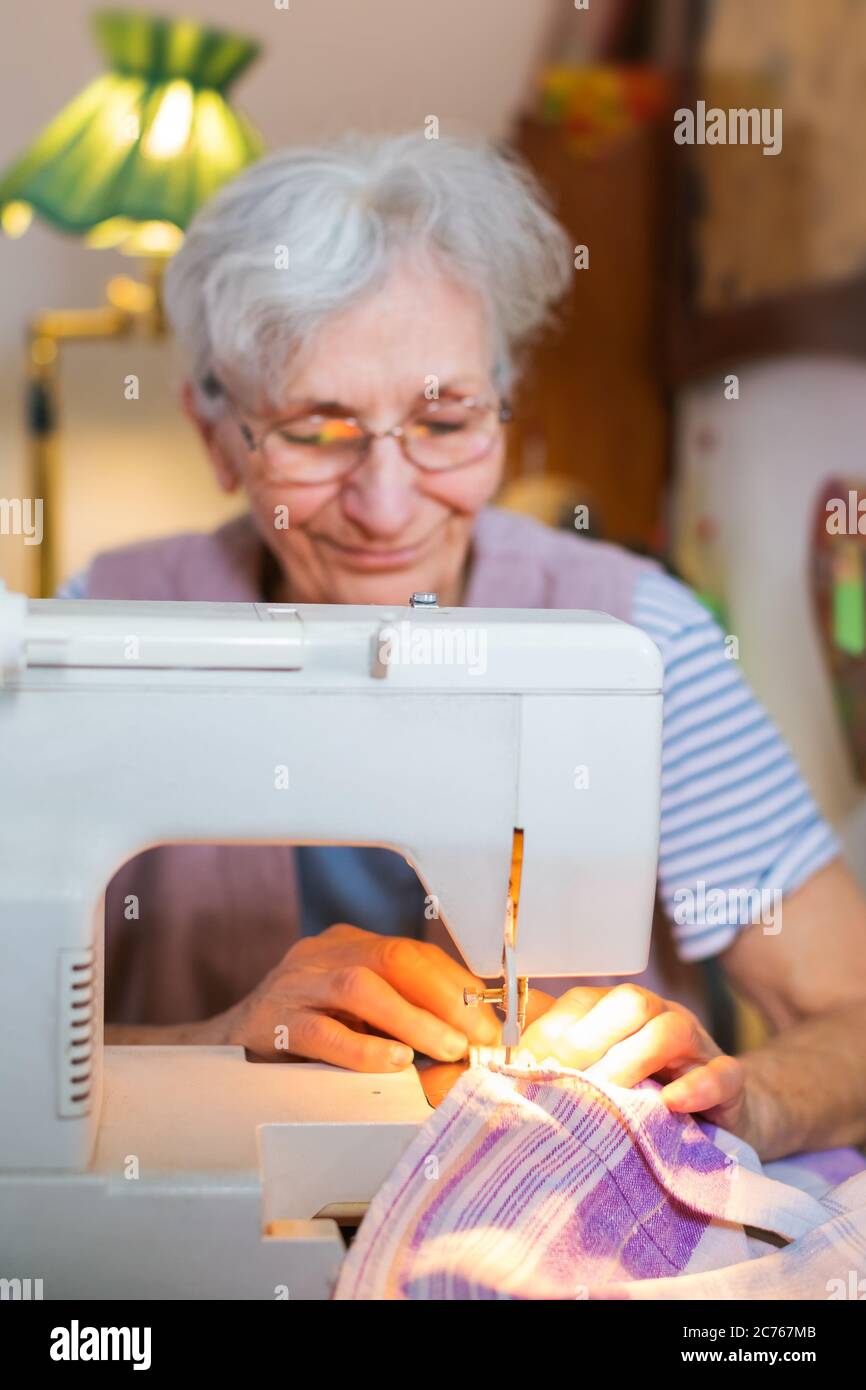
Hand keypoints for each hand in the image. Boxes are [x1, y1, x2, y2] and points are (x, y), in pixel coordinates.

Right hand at [214, 924, 500, 1071]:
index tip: (491, 1021)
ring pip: (360, 987)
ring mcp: (295, 985)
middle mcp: (324, 954)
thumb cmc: (305, 1033)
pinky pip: (320, 1030)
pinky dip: (361, 1047)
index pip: (414, 952)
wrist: (224, 1049)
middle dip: (444, 997)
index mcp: (351, 945)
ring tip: (446, 1048)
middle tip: (476, 1037)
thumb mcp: (359, 1013)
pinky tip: (392, 1062)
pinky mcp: (271, 1022)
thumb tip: (479, 1034)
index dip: (458, 985)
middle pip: (394, 958)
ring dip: (411, 1018)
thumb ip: (409, 1015)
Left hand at [520, 984, 746, 1133]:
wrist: (725, 1115)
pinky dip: (697, 1086)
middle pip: (627, 1001)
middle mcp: (656, 1017)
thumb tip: (485, 1048)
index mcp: (618, 1014)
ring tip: (609, 1095)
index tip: (524, 1069)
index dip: (549, 1032)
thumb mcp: (597, 1074)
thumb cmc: (649, 1092)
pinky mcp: (731, 1081)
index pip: (580, 1003)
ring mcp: (697, 1046)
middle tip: (563, 1081)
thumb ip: (549, 1057)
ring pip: (670, 1028)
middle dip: (587, 1039)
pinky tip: (672, 1103)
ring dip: (632, 1060)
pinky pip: (721, 1073)